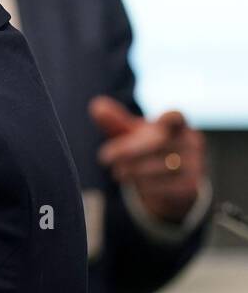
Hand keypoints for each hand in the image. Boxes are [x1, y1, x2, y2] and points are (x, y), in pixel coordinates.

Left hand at [90, 95, 205, 222]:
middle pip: (158, 144)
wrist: (172, 184)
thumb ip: (116, 121)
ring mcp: (195, 164)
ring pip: (160, 167)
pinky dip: (147, 187)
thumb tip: (96, 105)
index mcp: (177, 125)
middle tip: (104, 157)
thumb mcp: (134, 135)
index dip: (168, 119)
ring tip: (118, 172)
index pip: (176, 118)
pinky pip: (166, 186)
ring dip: (134, 171)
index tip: (158, 121)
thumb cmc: (149, 150)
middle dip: (128, 151)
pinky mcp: (192, 185)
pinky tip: (138, 186)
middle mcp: (191, 142)